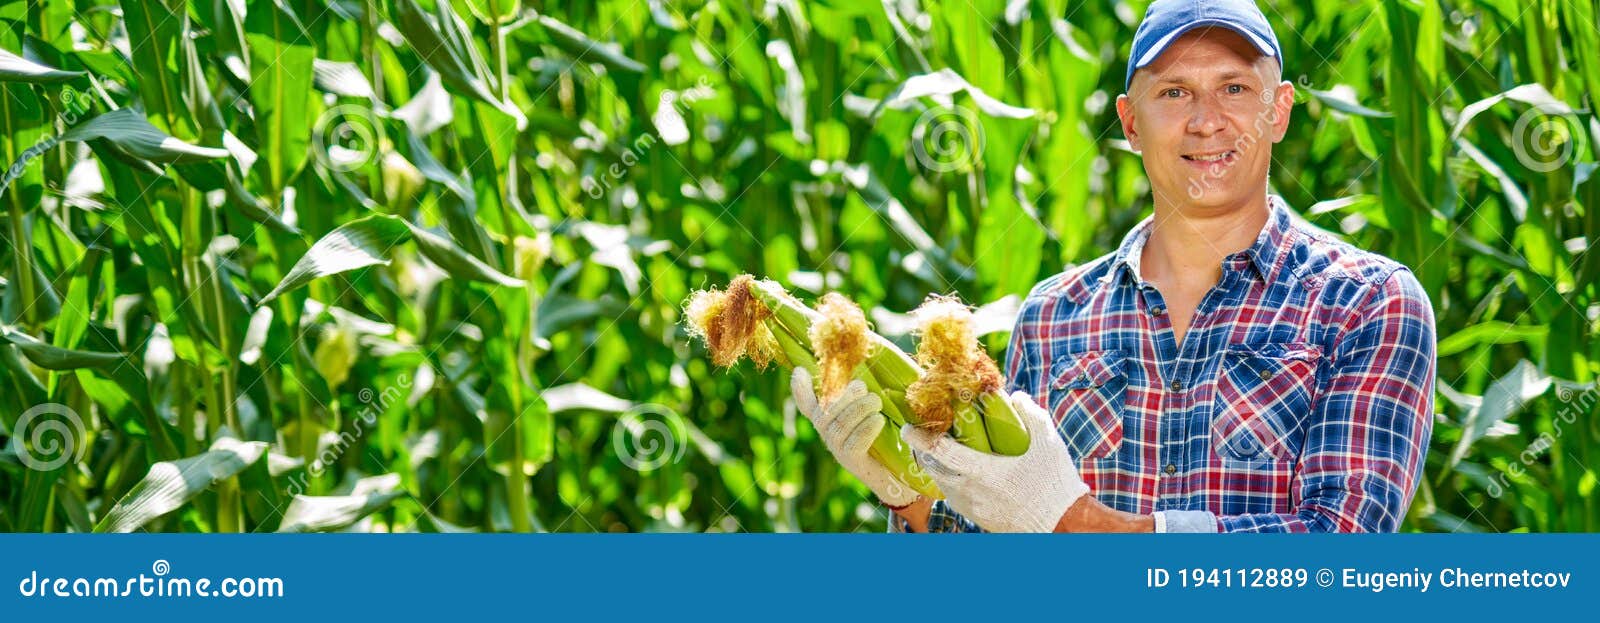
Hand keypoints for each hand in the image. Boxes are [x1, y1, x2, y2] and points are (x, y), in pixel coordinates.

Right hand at [791, 368, 917, 506]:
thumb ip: (860, 392)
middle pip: (825, 412)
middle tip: (862, 386)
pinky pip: (854, 442)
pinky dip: (867, 428)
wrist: (894, 472)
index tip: (800, 371)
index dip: (801, 390)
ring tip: (876, 401)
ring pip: (840, 425)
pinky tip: (879, 421)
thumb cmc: (882, 435)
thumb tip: (860, 370)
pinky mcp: (851, 462)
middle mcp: (827, 435)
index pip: (807, 404)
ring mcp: (837, 449)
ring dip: (860, 409)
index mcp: (828, 420)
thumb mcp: (869, 410)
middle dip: (843, 396)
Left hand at [900, 391, 1088, 531]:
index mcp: (984, 473)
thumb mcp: (1048, 443)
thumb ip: (1030, 414)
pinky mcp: (976, 517)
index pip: (939, 452)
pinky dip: (947, 480)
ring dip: (934, 466)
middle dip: (921, 450)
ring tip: (937, 448)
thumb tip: (1014, 396)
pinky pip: (952, 496)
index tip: (909, 426)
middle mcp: (971, 492)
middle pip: (931, 468)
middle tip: (920, 433)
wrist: (1061, 526)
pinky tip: (957, 469)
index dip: (920, 438)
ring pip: (940, 484)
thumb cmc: (1055, 483)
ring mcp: (972, 508)